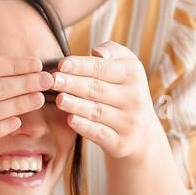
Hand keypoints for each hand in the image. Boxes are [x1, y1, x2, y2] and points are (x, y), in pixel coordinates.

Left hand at [52, 41, 166, 160]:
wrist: (142, 133)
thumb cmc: (125, 91)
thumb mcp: (126, 66)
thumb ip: (112, 51)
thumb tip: (97, 52)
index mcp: (134, 75)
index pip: (103, 68)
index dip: (81, 66)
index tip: (61, 64)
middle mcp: (134, 98)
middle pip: (97, 89)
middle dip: (73, 84)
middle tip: (53, 80)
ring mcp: (128, 122)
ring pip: (97, 111)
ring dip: (76, 105)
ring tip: (58, 98)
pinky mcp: (120, 143)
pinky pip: (100, 133)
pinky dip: (84, 127)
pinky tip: (70, 120)